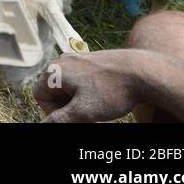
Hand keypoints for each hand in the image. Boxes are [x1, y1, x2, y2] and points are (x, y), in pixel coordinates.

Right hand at [32, 50, 151, 122]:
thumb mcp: (83, 112)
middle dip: (69, 108)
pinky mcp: (93, 60)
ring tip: (99, 111)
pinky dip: (89, 93)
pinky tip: (106, 99)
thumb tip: (45, 125)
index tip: (75, 119)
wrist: (143, 72)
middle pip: (55, 91)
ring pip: (70, 87)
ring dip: (80, 103)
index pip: (40, 96)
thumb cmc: (112, 91)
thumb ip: (60, 120)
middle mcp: (64, 61)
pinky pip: (82, 80)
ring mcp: (79, 59)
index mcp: (55, 71)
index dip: (54, 112)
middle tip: (88, 119)